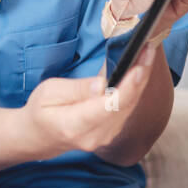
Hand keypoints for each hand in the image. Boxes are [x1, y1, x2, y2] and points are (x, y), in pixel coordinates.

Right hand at [21, 43, 158, 157]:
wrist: (39, 136)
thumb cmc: (41, 111)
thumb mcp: (49, 93)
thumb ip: (76, 89)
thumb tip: (102, 84)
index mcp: (74, 126)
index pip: (107, 107)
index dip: (126, 88)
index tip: (138, 67)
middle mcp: (93, 136)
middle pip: (124, 106)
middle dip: (139, 77)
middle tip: (149, 50)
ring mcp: (104, 137)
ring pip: (129, 107)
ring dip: (140, 80)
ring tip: (147, 54)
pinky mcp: (111, 132)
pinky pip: (127, 109)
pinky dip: (135, 88)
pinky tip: (139, 69)